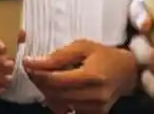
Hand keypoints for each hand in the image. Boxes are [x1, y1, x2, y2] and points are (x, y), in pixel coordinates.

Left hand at [23, 39, 137, 113]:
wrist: (126, 72)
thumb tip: (32, 62)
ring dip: (47, 91)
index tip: (27, 63)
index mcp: (91, 77)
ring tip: (45, 78)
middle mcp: (94, 96)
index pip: (56, 80)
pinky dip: (58, 101)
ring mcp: (95, 108)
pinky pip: (68, 111)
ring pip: (59, 104)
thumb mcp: (82, 47)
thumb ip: (58, 56)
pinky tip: (57, 90)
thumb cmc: (103, 55)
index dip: (38, 73)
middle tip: (32, 70)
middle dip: (40, 81)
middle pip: (55, 93)